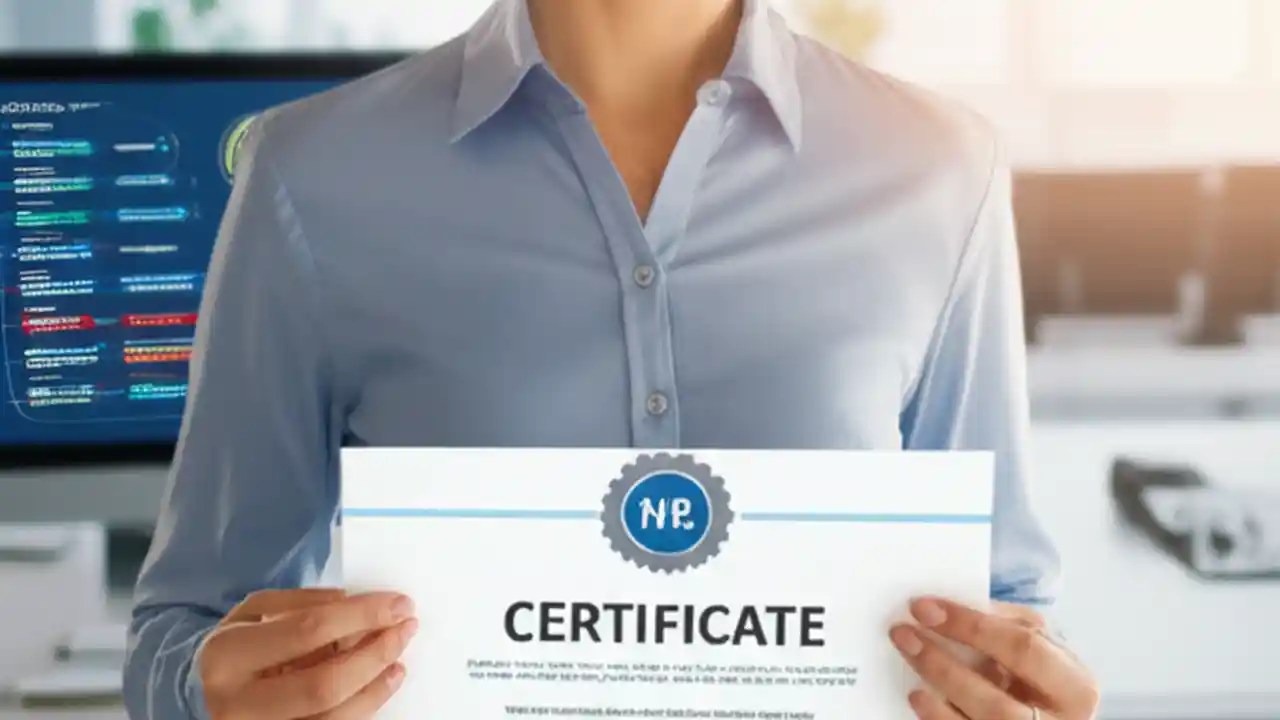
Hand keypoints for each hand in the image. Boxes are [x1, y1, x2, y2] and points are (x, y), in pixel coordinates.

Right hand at [198, 588, 418, 719]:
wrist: (199, 694)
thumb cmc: (234, 647)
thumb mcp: (252, 611)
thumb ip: (299, 603)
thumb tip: (350, 602)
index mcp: (227, 656)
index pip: (309, 631)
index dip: (362, 615)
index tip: (399, 603)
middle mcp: (238, 703)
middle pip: (325, 684)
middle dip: (375, 655)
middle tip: (406, 629)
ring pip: (333, 718)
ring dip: (376, 687)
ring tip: (398, 660)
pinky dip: (363, 707)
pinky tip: (381, 684)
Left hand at [890, 598, 1098, 719]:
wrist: (1052, 716)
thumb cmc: (1045, 676)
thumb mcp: (1043, 648)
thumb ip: (1009, 627)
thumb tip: (951, 608)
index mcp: (1075, 687)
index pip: (1022, 650)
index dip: (972, 627)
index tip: (926, 607)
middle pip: (995, 700)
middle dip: (943, 665)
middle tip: (903, 633)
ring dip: (936, 691)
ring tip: (908, 658)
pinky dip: (938, 716)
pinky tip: (917, 697)